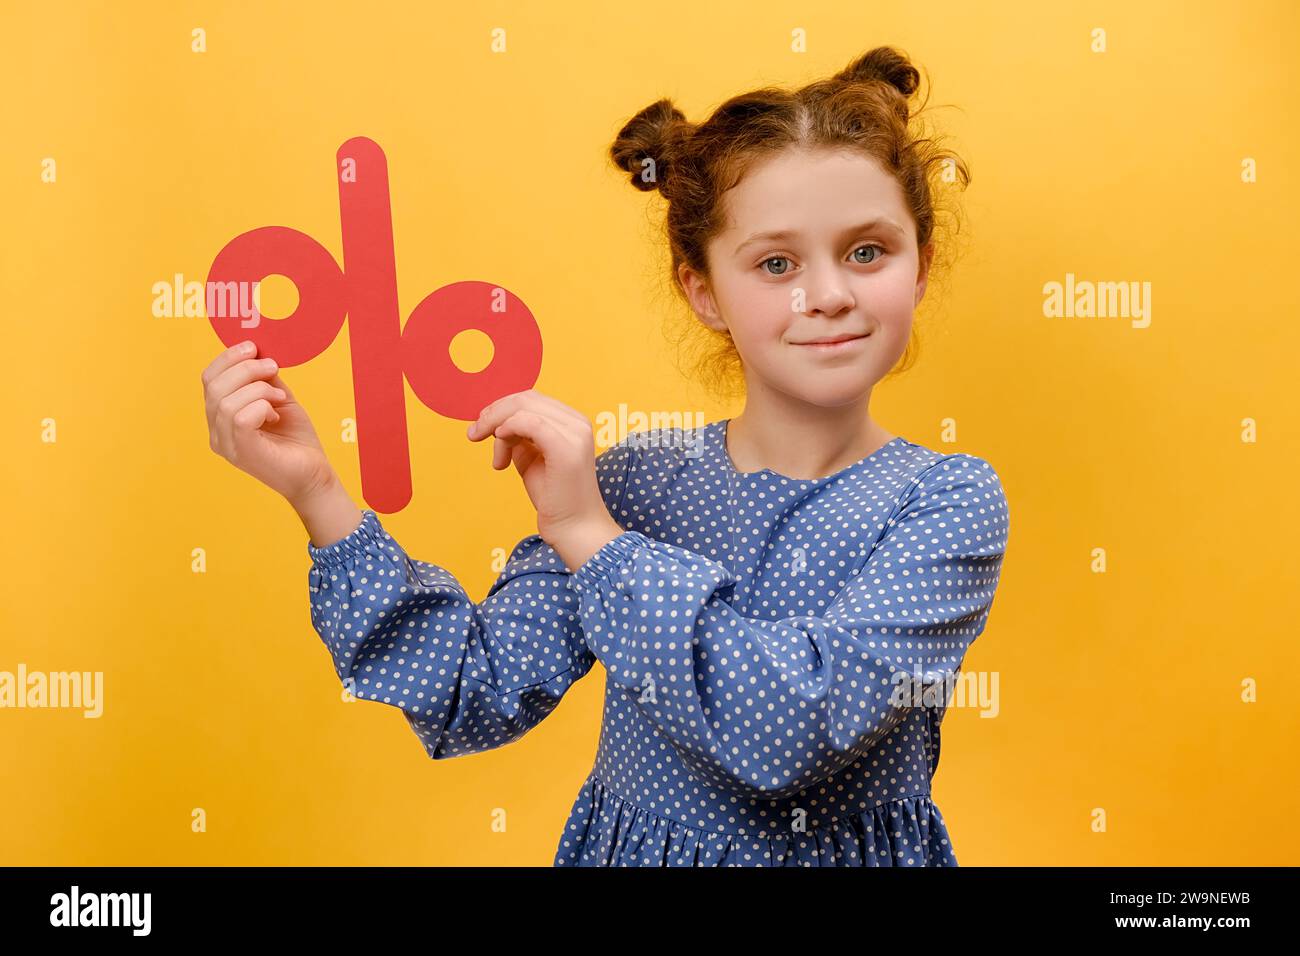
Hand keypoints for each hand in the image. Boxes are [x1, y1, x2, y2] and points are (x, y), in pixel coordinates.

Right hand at [202, 340, 334, 504]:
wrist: (314, 474)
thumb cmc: (296, 439)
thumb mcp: (278, 399)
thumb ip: (264, 378)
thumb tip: (257, 352)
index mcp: (220, 417)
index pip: (208, 379)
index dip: (228, 357)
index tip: (253, 347)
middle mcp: (216, 432)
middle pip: (214, 386)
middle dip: (246, 368)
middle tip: (273, 368)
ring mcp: (226, 445)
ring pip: (226, 401)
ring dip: (259, 389)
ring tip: (279, 398)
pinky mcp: (242, 453)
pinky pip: (239, 418)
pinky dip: (261, 406)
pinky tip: (275, 414)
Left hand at [467, 389, 620, 560]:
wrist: (575, 529)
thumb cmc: (555, 499)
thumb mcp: (531, 460)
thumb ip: (519, 439)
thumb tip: (496, 425)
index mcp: (572, 423)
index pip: (532, 399)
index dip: (501, 408)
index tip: (482, 428)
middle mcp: (578, 423)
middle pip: (526, 398)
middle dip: (493, 413)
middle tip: (475, 434)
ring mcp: (574, 434)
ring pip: (524, 407)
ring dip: (496, 424)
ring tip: (495, 457)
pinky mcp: (566, 449)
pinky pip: (530, 422)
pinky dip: (509, 429)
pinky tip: (500, 448)